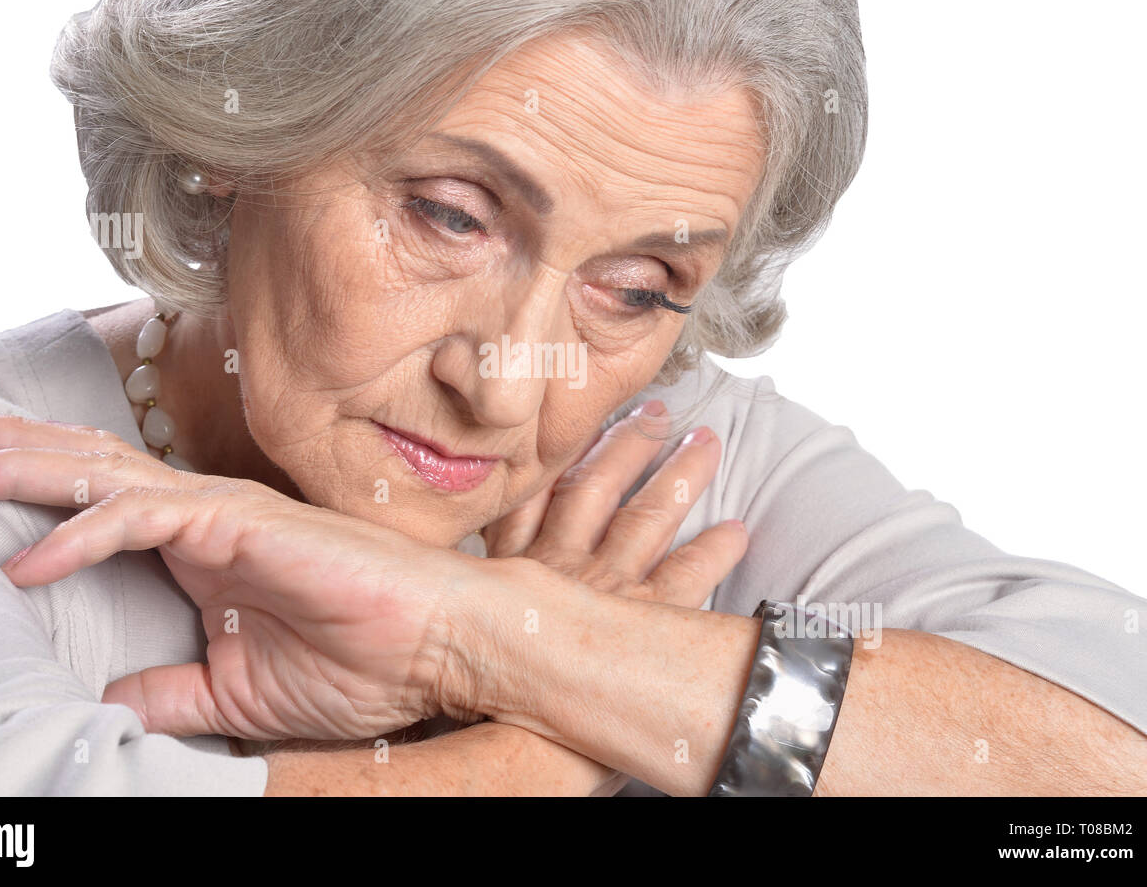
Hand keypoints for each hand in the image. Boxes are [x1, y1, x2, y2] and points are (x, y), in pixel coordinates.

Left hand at [0, 401, 476, 740]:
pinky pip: (143, 519)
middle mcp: (205, 517)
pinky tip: (31, 561)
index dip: (37, 484)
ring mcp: (222, 513)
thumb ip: (166, 689)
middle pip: (90, 468)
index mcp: (203, 548)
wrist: (433, 649)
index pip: (103, 501)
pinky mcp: (241, 522)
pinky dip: (83, 534)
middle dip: (11, 447)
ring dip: (24, 469)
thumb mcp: (232, 691)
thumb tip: (102, 703)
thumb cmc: (358, 663)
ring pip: (104, 477)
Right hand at [480, 398, 747, 794]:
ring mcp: (610, 591)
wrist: (520, 736)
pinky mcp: (648, 623)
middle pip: (599, 488)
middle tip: (655, 411)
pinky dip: (714, 553)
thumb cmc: (479, 686)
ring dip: (679, 479)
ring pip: (649, 519)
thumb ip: (448, 588)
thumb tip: (408, 568)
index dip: (561, 451)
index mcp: (517, 563)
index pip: (539, 491)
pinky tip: (738, 532)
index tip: (577, 415)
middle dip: (627, 446)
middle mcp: (567, 565)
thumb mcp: (454, 622)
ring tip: (706, 443)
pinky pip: (689, 578)